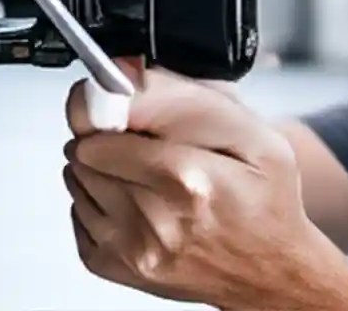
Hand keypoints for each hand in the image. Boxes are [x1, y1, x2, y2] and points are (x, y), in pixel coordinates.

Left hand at [62, 65, 347, 310]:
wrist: (272, 274)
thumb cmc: (264, 204)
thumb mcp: (252, 136)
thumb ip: (185, 98)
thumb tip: (125, 72)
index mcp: (187, 179)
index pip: (96, 135)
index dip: (105, 116)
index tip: (118, 114)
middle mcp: (154, 219)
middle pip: (81, 156)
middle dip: (104, 142)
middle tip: (141, 148)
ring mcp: (131, 249)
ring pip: (75, 182)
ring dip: (99, 171)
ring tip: (143, 177)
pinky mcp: (115, 267)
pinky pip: (76, 214)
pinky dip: (96, 204)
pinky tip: (135, 204)